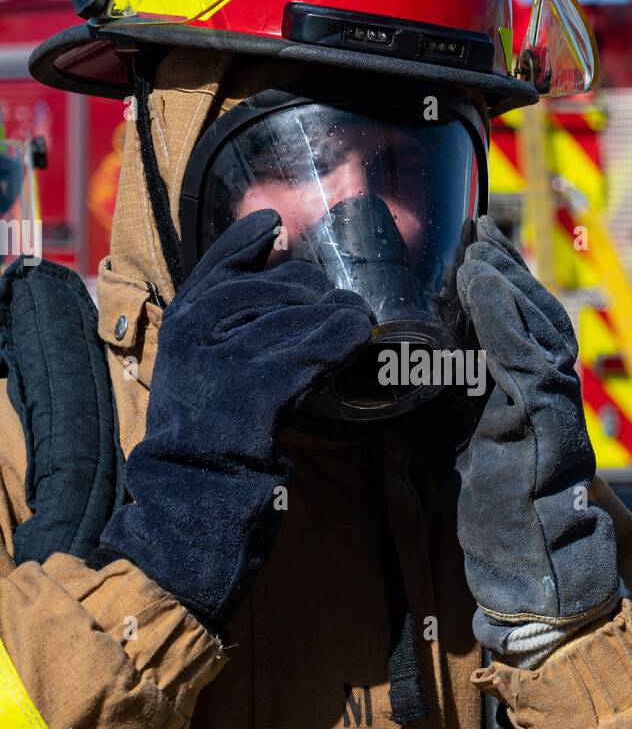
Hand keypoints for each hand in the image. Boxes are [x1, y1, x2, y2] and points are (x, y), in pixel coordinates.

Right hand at [99, 210, 371, 625]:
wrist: (189, 503)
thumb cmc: (206, 440)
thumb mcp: (201, 374)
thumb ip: (226, 330)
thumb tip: (280, 273)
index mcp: (178, 326)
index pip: (217, 265)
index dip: (247, 241)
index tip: (276, 226)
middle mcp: (193, 335)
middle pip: (269, 288)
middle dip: (309, 290)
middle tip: (334, 305)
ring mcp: (221, 362)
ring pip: (294, 317)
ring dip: (334, 314)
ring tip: (355, 320)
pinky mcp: (252, 393)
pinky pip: (306, 352)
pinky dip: (336, 341)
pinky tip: (355, 338)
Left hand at [455, 216, 617, 633]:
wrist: (536, 580)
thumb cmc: (497, 520)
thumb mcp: (456, 447)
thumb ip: (443, 404)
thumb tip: (399, 364)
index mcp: (531, 401)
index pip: (523, 329)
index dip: (502, 285)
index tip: (473, 246)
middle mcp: (550, 398)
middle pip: (536, 316)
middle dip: (506, 269)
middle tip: (478, 228)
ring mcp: (552, 410)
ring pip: (537, 328)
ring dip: (504, 281)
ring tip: (476, 244)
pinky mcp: (544, 426)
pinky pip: (527, 358)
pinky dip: (502, 315)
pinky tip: (478, 283)